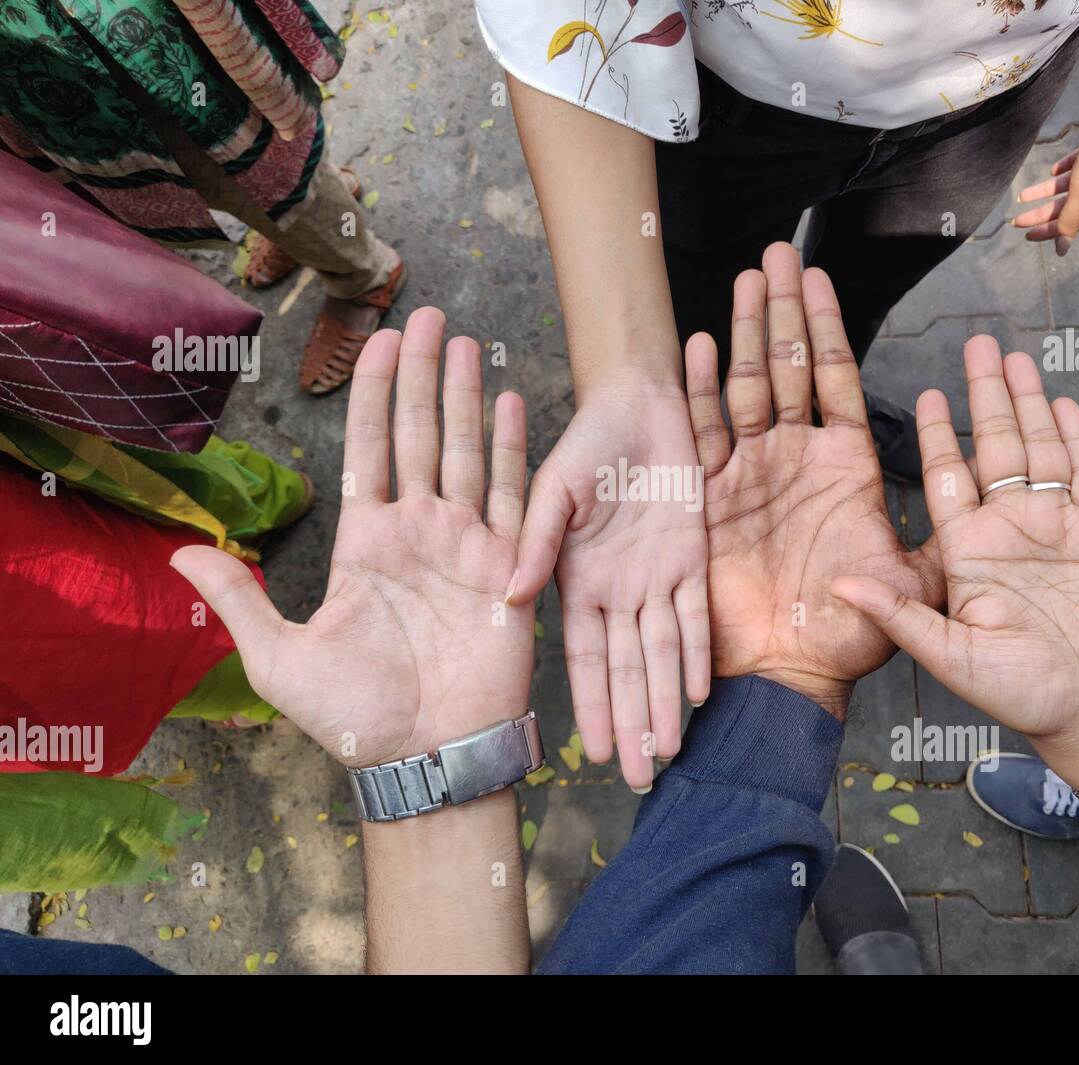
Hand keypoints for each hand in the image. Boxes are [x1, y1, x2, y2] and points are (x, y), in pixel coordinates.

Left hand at [171, 308, 533, 767]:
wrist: (427, 758)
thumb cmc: (356, 716)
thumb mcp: (280, 661)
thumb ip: (238, 601)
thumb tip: (181, 552)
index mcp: (367, 544)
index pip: (370, 451)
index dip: (375, 395)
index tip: (376, 340)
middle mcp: (419, 532)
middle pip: (420, 435)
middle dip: (422, 374)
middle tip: (425, 315)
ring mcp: (466, 546)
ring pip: (466, 453)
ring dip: (466, 397)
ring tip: (465, 341)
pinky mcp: (509, 568)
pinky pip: (514, 498)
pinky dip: (514, 451)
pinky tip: (512, 404)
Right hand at [507, 383, 709, 789]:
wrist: (637, 408)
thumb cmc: (586, 445)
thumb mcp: (551, 489)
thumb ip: (536, 543)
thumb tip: (510, 598)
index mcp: (577, 582)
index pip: (586, 659)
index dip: (592, 706)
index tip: (594, 754)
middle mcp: (618, 592)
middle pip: (628, 670)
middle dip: (633, 722)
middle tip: (641, 778)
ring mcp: (657, 579)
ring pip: (662, 654)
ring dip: (666, 701)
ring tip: (670, 753)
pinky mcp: (693, 559)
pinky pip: (696, 615)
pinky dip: (697, 654)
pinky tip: (698, 696)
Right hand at [683, 243, 941, 717]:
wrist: (785, 674)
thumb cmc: (846, 637)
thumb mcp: (914, 585)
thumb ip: (943, 545)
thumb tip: (989, 505)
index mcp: (842, 466)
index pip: (836, 379)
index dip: (826, 329)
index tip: (822, 280)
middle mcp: (794, 459)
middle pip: (787, 366)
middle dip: (783, 309)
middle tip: (778, 253)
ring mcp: (749, 473)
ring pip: (745, 387)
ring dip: (745, 333)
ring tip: (745, 279)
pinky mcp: (711, 498)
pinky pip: (703, 434)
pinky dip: (699, 390)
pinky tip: (700, 344)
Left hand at [832, 336, 1078, 786]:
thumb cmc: (1017, 693)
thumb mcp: (949, 654)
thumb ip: (898, 614)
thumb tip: (840, 583)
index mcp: (966, 551)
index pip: (947, 477)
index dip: (937, 435)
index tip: (925, 394)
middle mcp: (1005, 529)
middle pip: (992, 447)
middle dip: (984, 396)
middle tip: (976, 345)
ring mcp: (1053, 527)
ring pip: (1038, 449)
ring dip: (1028, 404)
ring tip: (1014, 359)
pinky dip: (1077, 438)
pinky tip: (1062, 403)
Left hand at [1014, 104, 1078, 255]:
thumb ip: (1070, 218)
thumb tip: (1062, 249)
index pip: (1070, 224)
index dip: (1048, 231)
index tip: (1025, 235)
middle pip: (1066, 208)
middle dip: (1041, 214)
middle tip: (1016, 221)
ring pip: (1067, 187)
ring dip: (1045, 192)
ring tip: (1022, 196)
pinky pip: (1075, 167)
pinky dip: (1062, 171)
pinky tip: (1051, 171)